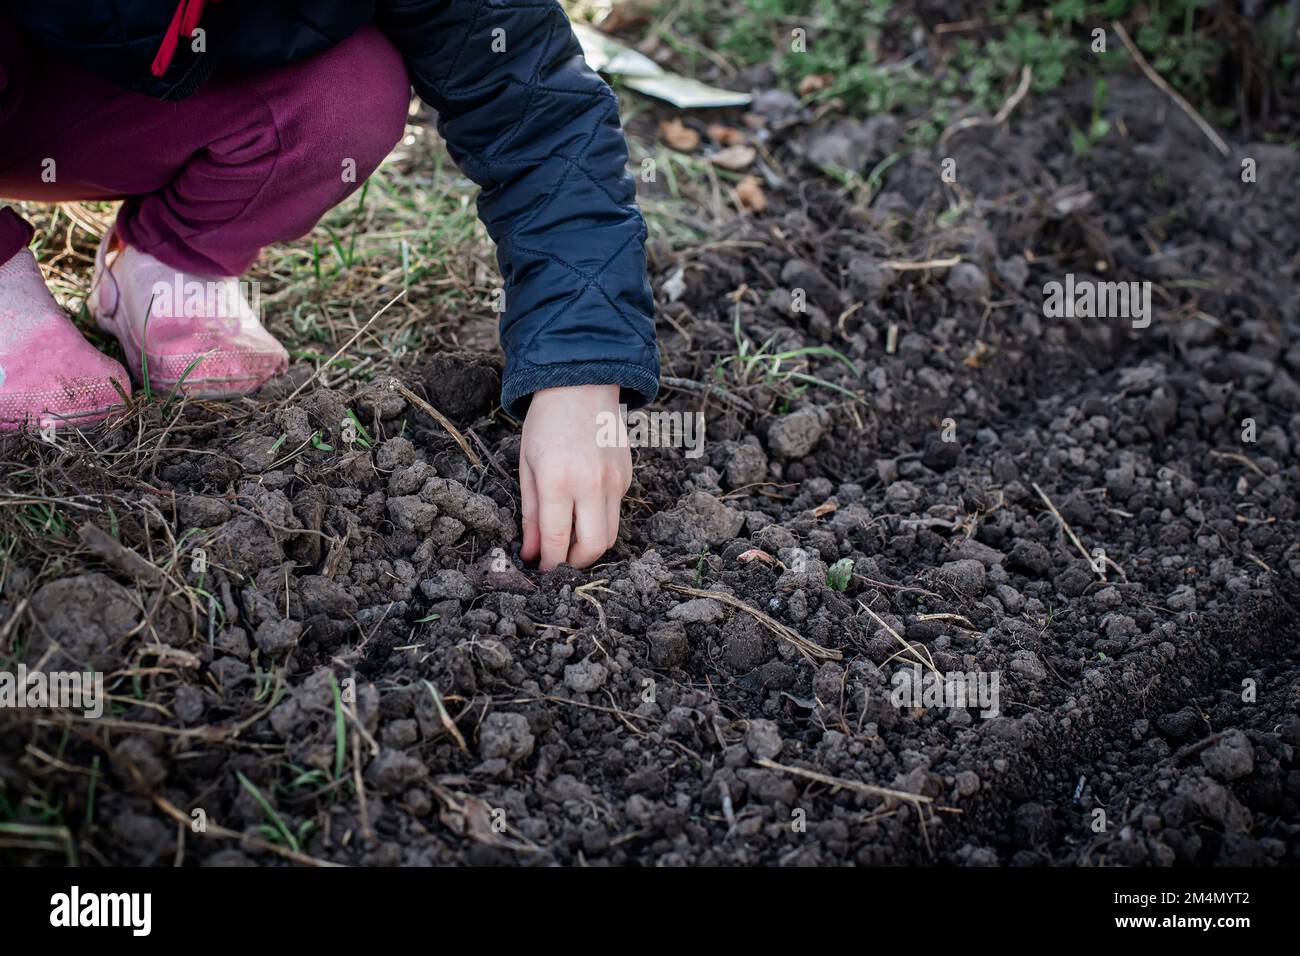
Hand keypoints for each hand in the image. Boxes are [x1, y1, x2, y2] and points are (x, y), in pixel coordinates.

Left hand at [519, 384, 631, 569]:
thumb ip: (531, 513)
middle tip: (559, 562)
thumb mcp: (527, 466)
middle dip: (575, 563)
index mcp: (558, 480)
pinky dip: (599, 520)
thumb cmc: (546, 422)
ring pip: (610, 534)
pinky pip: (615, 512)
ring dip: (590, 546)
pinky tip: (582, 506)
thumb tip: (530, 552)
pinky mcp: (627, 477)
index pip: (556, 540)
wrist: (581, 384)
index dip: (548, 563)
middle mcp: (591, 484)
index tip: (541, 570)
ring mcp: (614, 482)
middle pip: (592, 547)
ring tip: (570, 541)